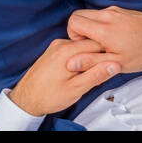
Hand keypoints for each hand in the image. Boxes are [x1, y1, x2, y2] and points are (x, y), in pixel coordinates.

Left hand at [7, 38, 121, 116]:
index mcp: (68, 51)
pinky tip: (76, 73)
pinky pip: (72, 50)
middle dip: (97, 57)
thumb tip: (114, 65)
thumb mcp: (77, 89)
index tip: (108, 67)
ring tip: (85, 76)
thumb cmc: (49, 96)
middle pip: (89, 43)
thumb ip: (96, 75)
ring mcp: (55, 46)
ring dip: (87, 58)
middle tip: (97, 74)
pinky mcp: (53, 51)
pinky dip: (78, 59)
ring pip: (81, 47)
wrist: (26, 99)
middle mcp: (61, 44)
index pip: (98, 44)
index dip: (106, 56)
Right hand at [66, 6, 141, 73]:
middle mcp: (106, 16)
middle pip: (79, 14)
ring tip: (102, 41)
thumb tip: (69, 63)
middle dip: (78, 28)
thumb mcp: (116, 64)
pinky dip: (100, 22)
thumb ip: (91, 62)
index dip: (73, 34)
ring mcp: (114, 11)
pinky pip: (102, 13)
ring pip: (90, 13)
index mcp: (103, 30)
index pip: (74, 21)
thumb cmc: (141, 54)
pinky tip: (112, 35)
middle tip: (90, 44)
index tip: (84, 45)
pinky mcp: (120, 10)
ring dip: (90, 25)